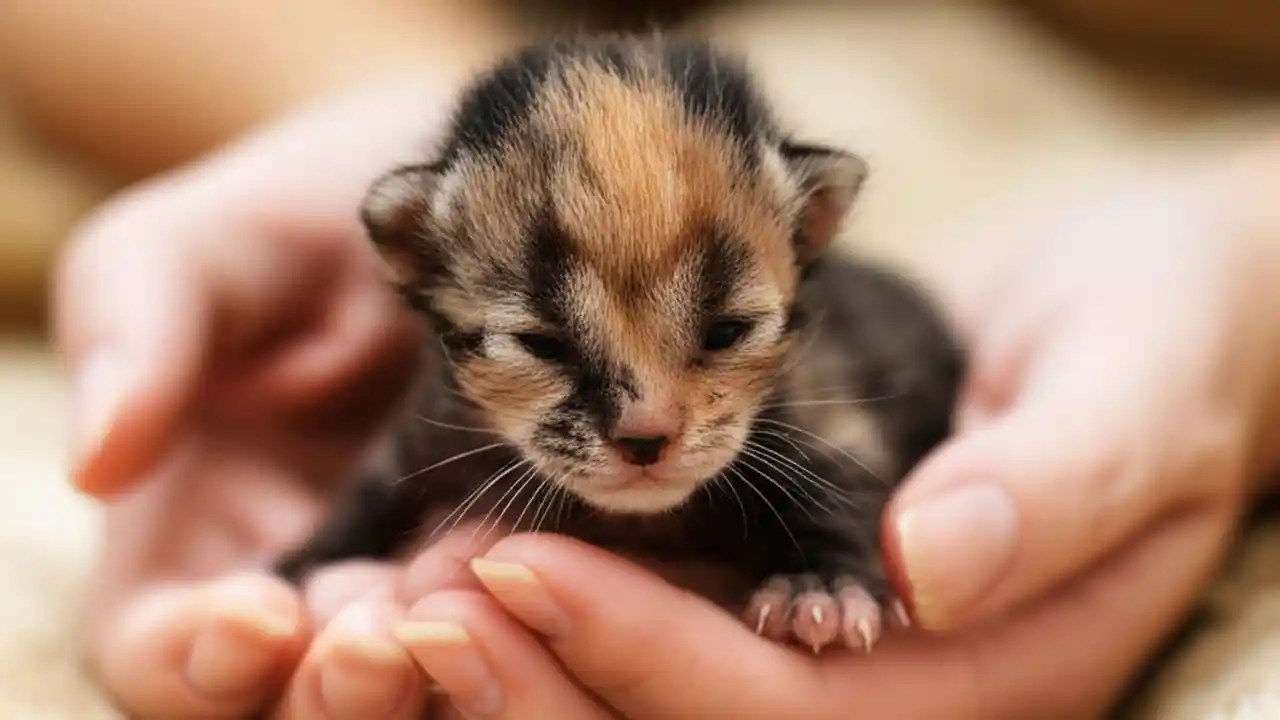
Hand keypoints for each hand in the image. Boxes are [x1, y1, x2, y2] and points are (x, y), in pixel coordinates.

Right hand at [56, 83, 474, 718]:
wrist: (445, 190)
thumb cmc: (288, 223)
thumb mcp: (191, 254)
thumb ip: (137, 335)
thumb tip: (96, 461)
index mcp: (187, 547)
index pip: (161, 656)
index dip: (196, 663)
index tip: (261, 612)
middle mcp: (301, 590)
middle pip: (292, 705)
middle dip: (334, 693)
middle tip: (385, 638)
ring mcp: (412, 582)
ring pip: (415, 690)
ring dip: (438, 678)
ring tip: (471, 607)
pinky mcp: (516, 564)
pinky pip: (522, 633)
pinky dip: (533, 630)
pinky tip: (555, 579)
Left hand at [385, 152, 1279, 718]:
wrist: (1136, 319)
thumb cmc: (1155, 339)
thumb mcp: (1136, 391)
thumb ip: (1054, 484)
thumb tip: (928, 564)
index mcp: (996, 679)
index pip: (791, 715)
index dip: (646, 653)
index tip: (521, 565)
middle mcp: (910, 700)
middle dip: (549, 685)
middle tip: (417, 603)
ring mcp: (855, 668)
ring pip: (665, 711)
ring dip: (530, 667)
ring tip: (415, 591)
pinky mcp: (803, 617)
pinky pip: (670, 641)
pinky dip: (565, 619)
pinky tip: (478, 567)